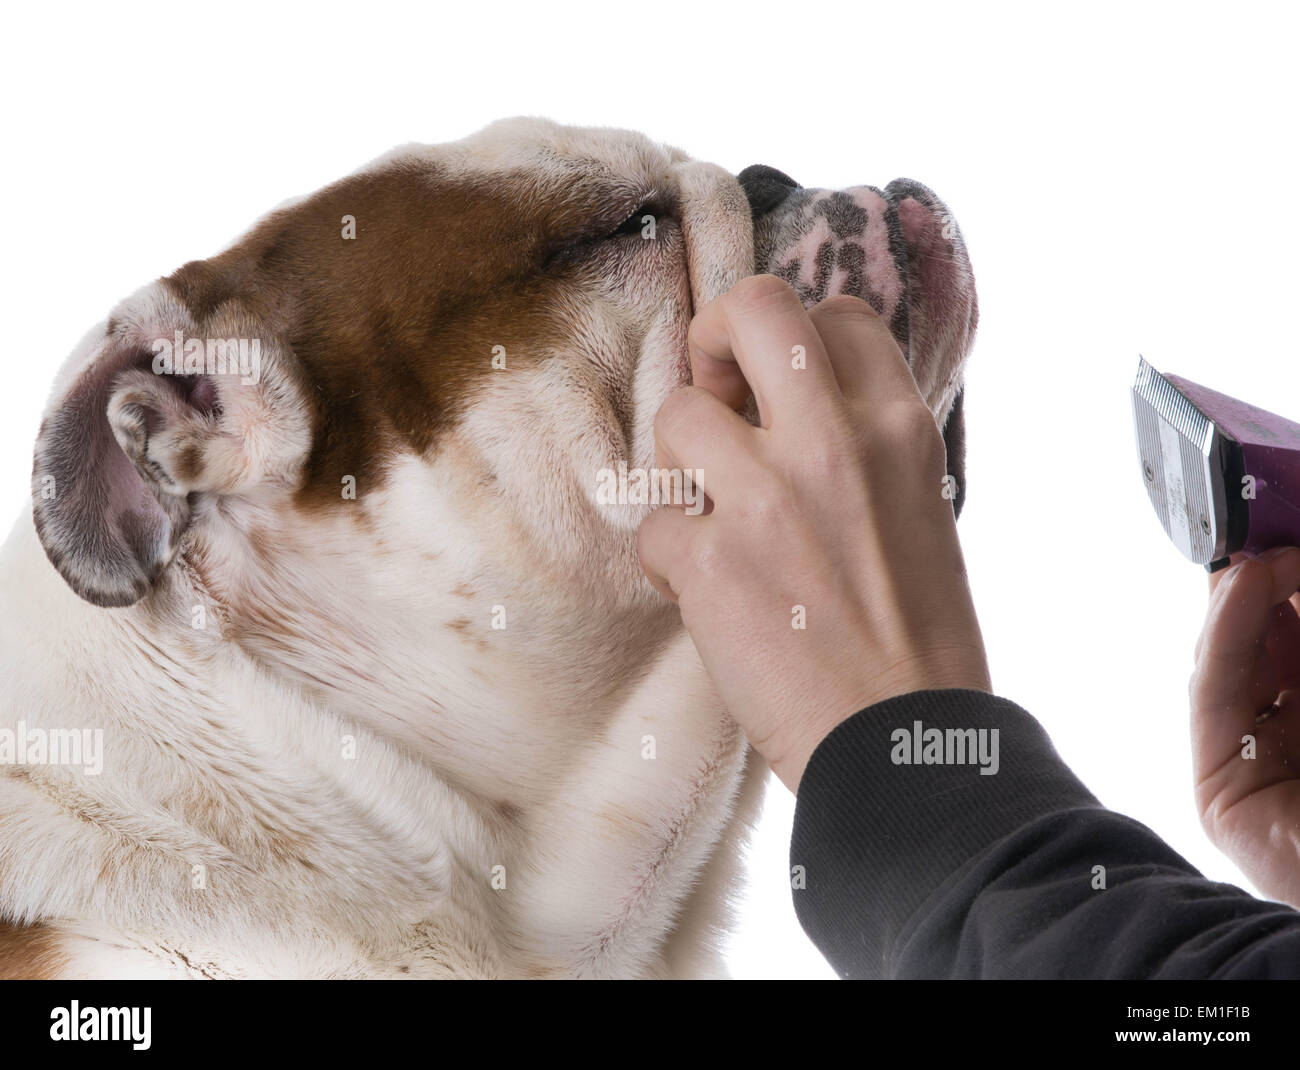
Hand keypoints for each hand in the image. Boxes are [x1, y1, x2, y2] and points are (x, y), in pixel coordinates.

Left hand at [637, 275, 990, 790]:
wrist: (903, 743)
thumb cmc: (918, 636)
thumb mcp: (920, 509)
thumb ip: (864, 446)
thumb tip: (794, 409)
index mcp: (898, 428)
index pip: (834, 314)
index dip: (792, 341)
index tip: (775, 389)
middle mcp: (833, 442)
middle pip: (752, 306)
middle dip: (715, 338)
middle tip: (715, 398)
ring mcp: (765, 497)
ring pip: (676, 412)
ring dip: (681, 465)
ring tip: (711, 517)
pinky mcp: (708, 562)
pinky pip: (653, 521)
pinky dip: (668, 557)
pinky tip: (704, 591)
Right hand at [1192, 547, 1299, 908]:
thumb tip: (1294, 576)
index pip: (1296, 644)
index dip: (1293, 592)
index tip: (1293, 536)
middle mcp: (1297, 746)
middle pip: (1268, 651)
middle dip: (1269, 591)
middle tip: (1276, 533)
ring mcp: (1257, 769)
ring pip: (1233, 668)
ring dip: (1242, 606)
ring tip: (1261, 554)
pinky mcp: (1221, 791)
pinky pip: (1214, 703)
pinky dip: (1222, 643)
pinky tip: (1236, 592)